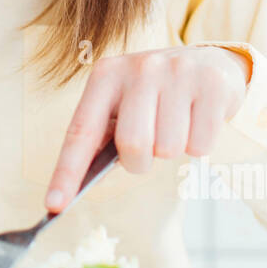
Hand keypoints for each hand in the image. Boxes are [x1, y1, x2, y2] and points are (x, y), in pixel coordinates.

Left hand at [45, 45, 251, 213]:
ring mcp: (178, 71)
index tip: (54, 205)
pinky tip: (197, 120)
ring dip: (172, 151)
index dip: (67, 172)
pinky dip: (198, 146)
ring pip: (169, 149)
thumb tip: (77, 188)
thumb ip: (103, 135)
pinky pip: (200, 145)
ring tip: (177, 125)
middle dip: (139, 162)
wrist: (210, 62)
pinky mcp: (212, 83)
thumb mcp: (123, 102)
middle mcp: (140, 68)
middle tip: (149, 146)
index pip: (81, 131)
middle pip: (132, 144)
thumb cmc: (156, 95)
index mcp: (106, 75)